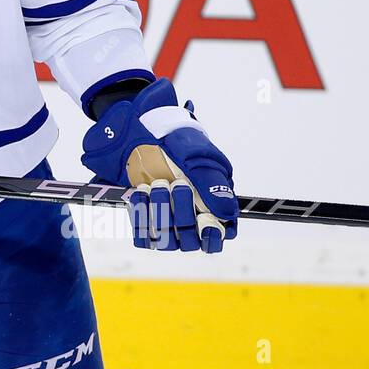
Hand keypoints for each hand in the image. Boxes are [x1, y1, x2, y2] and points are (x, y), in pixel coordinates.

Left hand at [80, 77, 238, 253]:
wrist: (140, 128)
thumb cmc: (175, 140)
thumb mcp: (197, 157)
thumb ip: (213, 184)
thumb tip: (228, 213)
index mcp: (213, 202)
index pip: (220, 235)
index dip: (213, 235)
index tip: (204, 221)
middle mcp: (191, 215)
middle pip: (191, 240)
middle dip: (182, 214)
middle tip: (173, 184)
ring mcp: (167, 219)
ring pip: (167, 240)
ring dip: (160, 214)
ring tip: (154, 185)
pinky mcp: (145, 219)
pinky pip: (144, 236)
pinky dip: (141, 216)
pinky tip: (139, 192)